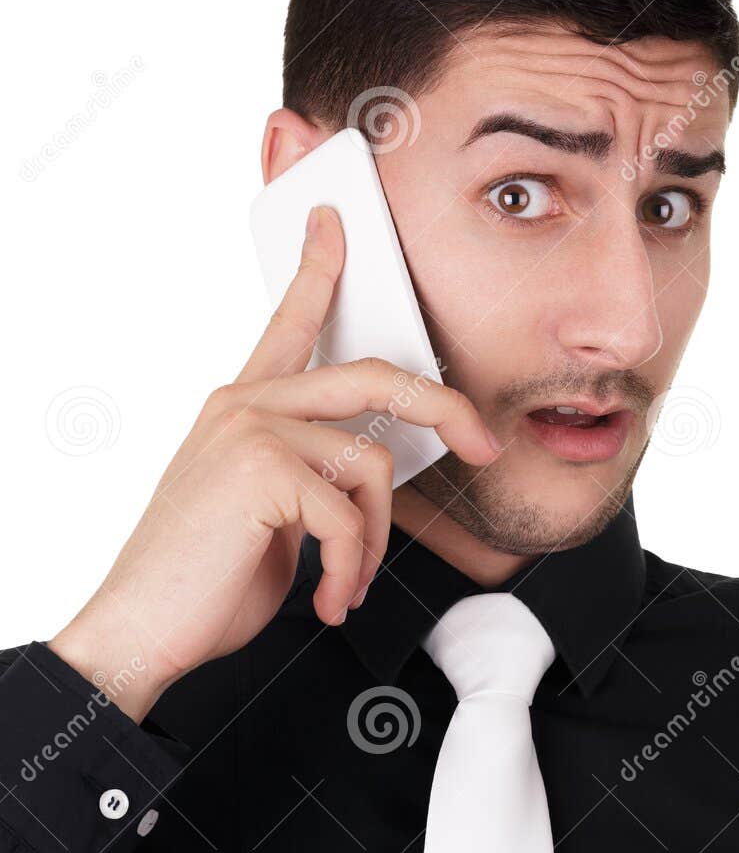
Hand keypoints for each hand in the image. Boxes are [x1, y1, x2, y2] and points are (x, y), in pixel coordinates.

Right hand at [49, 206, 497, 722]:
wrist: (140, 629)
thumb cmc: (201, 582)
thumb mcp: (267, 515)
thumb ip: (310, 477)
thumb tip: (370, 479)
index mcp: (243, 408)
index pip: (288, 322)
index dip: (318, 268)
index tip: (335, 223)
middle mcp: (245, 404)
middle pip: (373, 376)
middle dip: (444, 408)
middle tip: (484, 444)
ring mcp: (251, 430)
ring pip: (371, 461)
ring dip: (374, 539)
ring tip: (346, 582)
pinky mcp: (261, 469)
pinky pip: (350, 513)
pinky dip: (351, 566)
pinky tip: (329, 599)